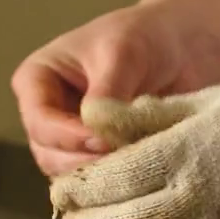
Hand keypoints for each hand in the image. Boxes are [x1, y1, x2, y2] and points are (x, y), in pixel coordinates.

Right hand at [10, 5, 204, 176]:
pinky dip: (118, 181)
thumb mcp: (122, 54)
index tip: (105, 141)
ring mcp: (71, 140)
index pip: (40, 122)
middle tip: (127, 160)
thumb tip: (98, 136)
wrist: (181, 46)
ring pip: (73, 174)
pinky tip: (143, 176)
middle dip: (86, 162)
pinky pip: (99, 181)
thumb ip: (107, 93)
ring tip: (139, 164)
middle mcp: (47, 115)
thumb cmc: (143, 36)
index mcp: (38, 81)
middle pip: (50, 156)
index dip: (69, 138)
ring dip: (104, 175)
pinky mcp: (98, 157)